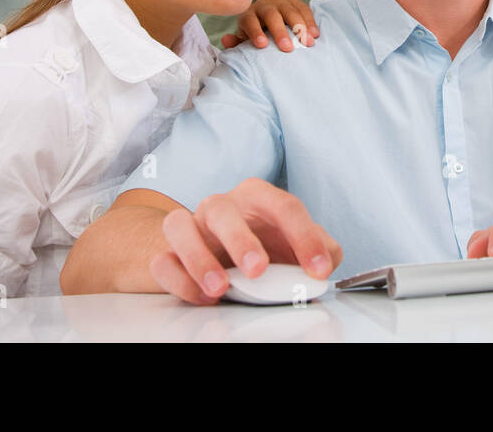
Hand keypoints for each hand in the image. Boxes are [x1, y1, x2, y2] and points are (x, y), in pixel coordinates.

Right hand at [148, 178, 341, 304]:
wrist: (219, 249)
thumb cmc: (263, 242)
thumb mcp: (295, 243)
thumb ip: (320, 248)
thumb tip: (329, 257)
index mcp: (259, 197)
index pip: (284, 206)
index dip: (304, 237)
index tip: (318, 268)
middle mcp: (221, 206)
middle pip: (224, 210)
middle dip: (242, 240)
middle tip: (259, 270)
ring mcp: (191, 226)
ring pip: (180, 225)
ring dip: (199, 258)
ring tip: (221, 288)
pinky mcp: (168, 252)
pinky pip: (163, 260)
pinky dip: (180, 279)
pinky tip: (204, 296)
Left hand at [220, 0, 318, 50]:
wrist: (267, 26)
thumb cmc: (255, 37)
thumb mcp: (244, 42)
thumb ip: (236, 43)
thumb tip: (226, 39)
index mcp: (248, 14)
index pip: (250, 20)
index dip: (255, 32)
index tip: (262, 45)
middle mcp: (263, 5)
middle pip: (271, 14)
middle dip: (280, 31)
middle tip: (288, 48)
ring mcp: (279, 2)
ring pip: (289, 9)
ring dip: (300, 26)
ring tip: (307, 42)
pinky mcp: (293, 3)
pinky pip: (303, 7)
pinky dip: (309, 20)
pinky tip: (315, 34)